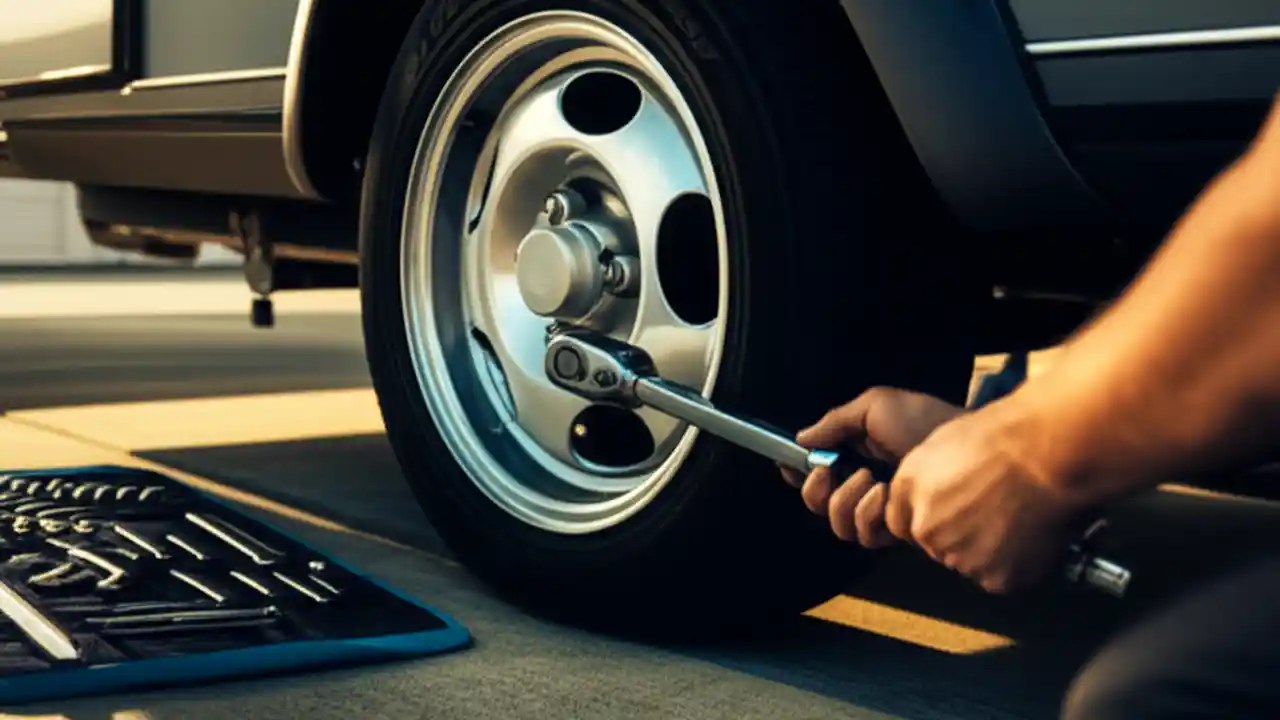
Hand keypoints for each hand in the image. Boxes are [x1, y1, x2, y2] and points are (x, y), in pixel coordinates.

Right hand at [780, 387, 962, 547]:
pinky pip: (866, 535)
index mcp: (857, 455)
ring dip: (843, 502)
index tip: (788, 464)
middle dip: (814, 491)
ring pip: (839, 526)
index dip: (798, 473)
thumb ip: (835, 422)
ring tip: (869, 478)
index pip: (817, 472)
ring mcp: (883, 511)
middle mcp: (866, 486)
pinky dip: (867, 514)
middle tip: (828, 471)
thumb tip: (801, 439)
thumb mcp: (875, 407)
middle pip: (819, 505)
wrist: (967, 444)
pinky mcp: (900, 529)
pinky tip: (885, 494)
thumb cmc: (925, 420)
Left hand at [884, 397, 1089, 592]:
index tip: (953, 510)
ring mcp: (959, 557)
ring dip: (985, 550)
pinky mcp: (994, 578)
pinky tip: (1029, 536)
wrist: (1047, 456)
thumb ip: (926, 478)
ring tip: (1015, 520)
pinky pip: (999, 576)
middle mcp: (925, 529)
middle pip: (934, 546)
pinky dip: (1013, 564)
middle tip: (991, 511)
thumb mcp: (943, 442)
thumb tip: (930, 494)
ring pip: (967, 562)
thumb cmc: (1002, 435)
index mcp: (908, 491)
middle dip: (956, 534)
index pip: (901, 524)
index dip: (929, 517)